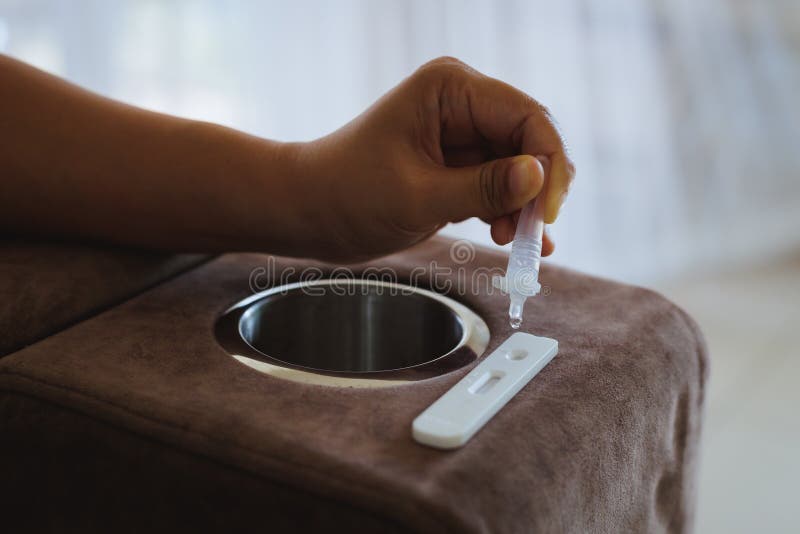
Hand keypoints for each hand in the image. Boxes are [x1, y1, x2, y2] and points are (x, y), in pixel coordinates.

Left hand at [297, 56, 574, 261]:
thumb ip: (482, 188)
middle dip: (537, 188)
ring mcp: (460, 134)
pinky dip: (507, 211)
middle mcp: (460, 103)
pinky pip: (498, 184)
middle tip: (535, 233)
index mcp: (450, 89)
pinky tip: (513, 238)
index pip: (526, 116)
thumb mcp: (419, 197)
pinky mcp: (456, 165)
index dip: (547, 163)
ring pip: (518, 167)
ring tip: (514, 242)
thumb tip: (538, 178)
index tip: (547, 212)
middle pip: (528, 140)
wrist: (309, 212)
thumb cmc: (348, 195)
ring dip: (523, 205)